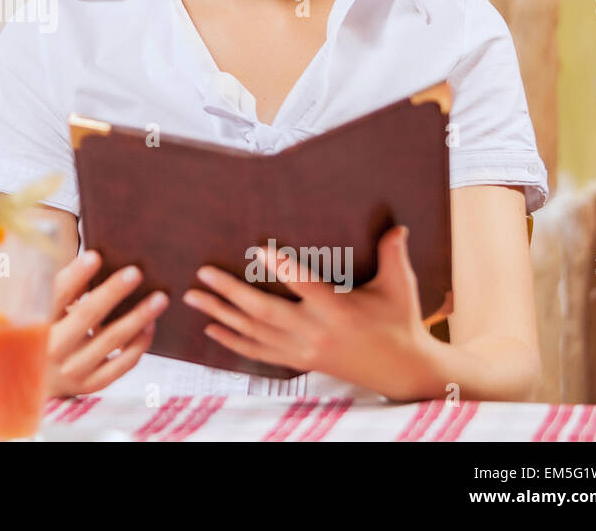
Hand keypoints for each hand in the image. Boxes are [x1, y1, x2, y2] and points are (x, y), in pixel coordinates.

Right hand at [45, 250, 168, 398]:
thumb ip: (62, 288)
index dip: (76, 275)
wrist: (32, 380)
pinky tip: (150, 326)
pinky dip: (139, 344)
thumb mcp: (42, 309)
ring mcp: (73, 369)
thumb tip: (94, 261)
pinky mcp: (90, 383)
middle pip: (88, 315)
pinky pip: (122, 363)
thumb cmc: (41, 333)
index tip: (95, 256)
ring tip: (158, 299)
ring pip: (112, 339)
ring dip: (138, 317)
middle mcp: (52, 348)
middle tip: (136, 273)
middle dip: (113, 291)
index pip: (57, 295)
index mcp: (36, 322)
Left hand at [182, 226, 447, 399]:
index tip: (257, 249)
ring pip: (254, 332)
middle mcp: (316, 332)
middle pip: (265, 312)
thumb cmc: (400, 322)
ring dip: (221, 314)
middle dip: (230, 291)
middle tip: (203, 272)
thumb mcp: (401, 287)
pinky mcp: (300, 361)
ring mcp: (304, 350)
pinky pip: (259, 353)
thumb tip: (397, 225)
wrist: (402, 371)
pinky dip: (233, 342)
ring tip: (194, 297)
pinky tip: (211, 329)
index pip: (305, 285)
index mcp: (339, 311)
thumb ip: (393, 254)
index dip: (282, 267)